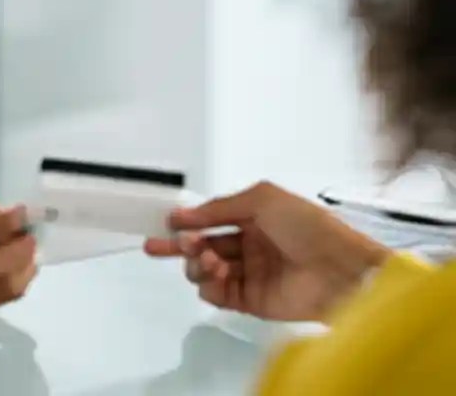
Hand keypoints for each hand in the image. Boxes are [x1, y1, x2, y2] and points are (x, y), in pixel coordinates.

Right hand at [144, 181, 390, 321]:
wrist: (342, 272)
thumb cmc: (310, 229)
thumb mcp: (263, 199)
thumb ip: (220, 206)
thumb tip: (184, 216)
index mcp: (255, 220)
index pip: (211, 220)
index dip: (187, 221)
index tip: (167, 223)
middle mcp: (250, 247)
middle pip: (202, 247)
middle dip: (179, 245)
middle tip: (159, 246)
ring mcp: (249, 275)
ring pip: (204, 271)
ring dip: (197, 263)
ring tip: (207, 259)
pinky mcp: (250, 301)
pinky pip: (216, 295)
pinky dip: (208, 285)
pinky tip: (215, 275)